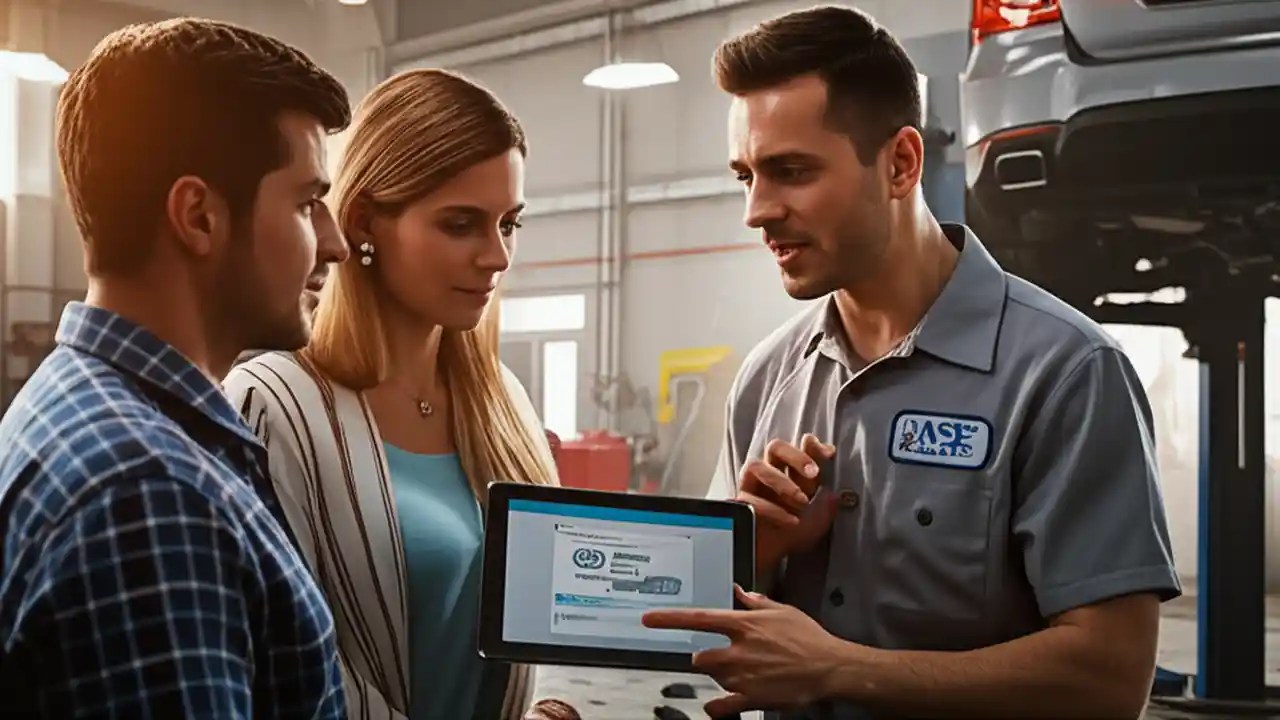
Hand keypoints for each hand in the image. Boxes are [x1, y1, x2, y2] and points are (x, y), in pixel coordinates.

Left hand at [643, 586, 854, 716]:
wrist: (830, 667)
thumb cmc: (809, 637)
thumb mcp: (782, 611)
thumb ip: (755, 602)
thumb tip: (738, 591)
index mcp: (744, 624)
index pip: (699, 618)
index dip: (670, 619)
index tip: (649, 619)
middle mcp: (739, 650)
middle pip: (701, 657)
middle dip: (708, 659)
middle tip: (725, 658)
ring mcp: (743, 676)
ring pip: (712, 678)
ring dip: (720, 677)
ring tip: (743, 674)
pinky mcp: (751, 698)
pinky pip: (720, 707)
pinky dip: (716, 707)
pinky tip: (720, 704)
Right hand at [736, 434, 837, 576]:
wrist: (770, 557)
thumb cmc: (792, 535)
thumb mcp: (817, 522)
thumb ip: (827, 506)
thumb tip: (835, 494)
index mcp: (790, 473)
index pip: (799, 450)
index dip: (813, 447)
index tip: (829, 453)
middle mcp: (769, 473)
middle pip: (775, 448)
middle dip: (795, 456)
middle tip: (813, 472)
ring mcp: (751, 486)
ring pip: (757, 466)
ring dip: (781, 481)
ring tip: (802, 501)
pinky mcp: (739, 503)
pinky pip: (751, 499)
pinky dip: (773, 509)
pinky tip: (790, 521)